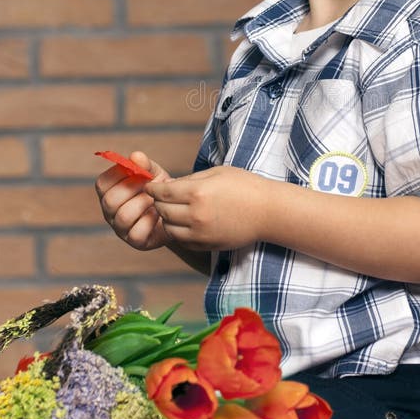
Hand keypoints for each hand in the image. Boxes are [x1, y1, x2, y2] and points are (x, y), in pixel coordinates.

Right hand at [95, 151, 170, 250]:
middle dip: (133, 189)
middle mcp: (110, 212)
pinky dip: (151, 220)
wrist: (177, 208)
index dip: (120, 174)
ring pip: (123, 216)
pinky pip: (137, 233)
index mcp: (109, 192)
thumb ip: (144, 164)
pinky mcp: (136, 241)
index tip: (138, 169)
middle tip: (150, 185)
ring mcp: (121, 228)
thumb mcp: (153, 173)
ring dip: (144, 204)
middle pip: (109, 201)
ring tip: (156, 199)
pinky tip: (160, 213)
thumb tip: (135, 156)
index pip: (102, 183)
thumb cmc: (158, 189)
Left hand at [145, 165, 269, 252]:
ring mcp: (201, 233)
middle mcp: (195, 215)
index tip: (151, 187)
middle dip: (159, 203)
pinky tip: (186, 223)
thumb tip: (169, 185)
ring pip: (169, 229)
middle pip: (162, 210)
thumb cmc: (245, 186)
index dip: (153, 188)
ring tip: (175, 211)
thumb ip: (191, 180)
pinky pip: (183, 241)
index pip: (162, 192)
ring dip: (168, 219)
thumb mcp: (217, 173)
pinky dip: (180, 232)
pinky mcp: (207, 245)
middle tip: (163, 197)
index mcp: (197, 192)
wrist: (268, 211)